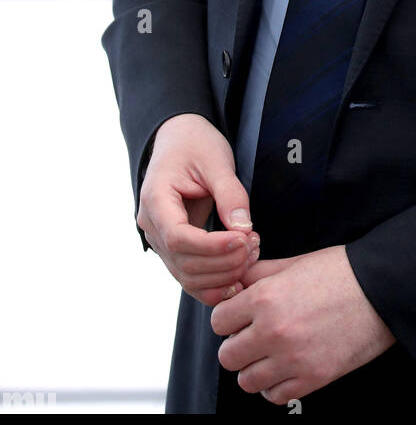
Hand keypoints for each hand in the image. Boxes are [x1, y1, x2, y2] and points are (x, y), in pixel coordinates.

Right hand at [137, 113, 259, 305]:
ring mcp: (160, 240)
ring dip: (222, 275)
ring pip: (187, 276)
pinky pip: (190, 276)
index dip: (211, 246)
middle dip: (223, 262)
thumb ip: (230, 193)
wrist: (180, 140)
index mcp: (155, 199)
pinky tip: (238, 277)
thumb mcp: (216, 160)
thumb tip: (243, 229)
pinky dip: (214, 284)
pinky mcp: (175, 248)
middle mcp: (151, 225)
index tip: (243, 240)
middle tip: (255, 245)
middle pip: (183, 263)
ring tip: (252, 253)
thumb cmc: (195, 144)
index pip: (178, 237)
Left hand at [210, 245, 395, 404]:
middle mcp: (273, 331)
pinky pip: (274, 396)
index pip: (218, 322)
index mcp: (265, 297)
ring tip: (270, 355)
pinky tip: (286, 369)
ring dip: (254, 369)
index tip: (240, 318)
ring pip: (246, 381)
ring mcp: (292, 359)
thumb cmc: (341, 271)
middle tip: (254, 337)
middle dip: (238, 345)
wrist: (383, 289)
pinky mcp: (312, 379)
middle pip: (227, 356)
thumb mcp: (295, 261)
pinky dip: (275, 386)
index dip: (229, 318)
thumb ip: (260, 273)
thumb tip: (236, 285)